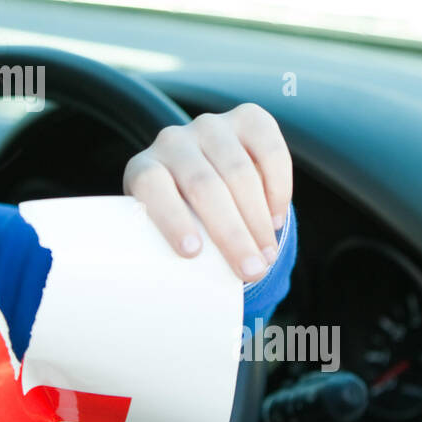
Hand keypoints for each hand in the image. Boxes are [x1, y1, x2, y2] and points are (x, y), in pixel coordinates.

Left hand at [122, 103, 292, 281]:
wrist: (202, 179)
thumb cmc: (183, 220)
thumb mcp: (165, 232)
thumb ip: (169, 250)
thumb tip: (188, 302)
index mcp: (144, 169)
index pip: (151, 186)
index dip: (171, 217)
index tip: (192, 253)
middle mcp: (173, 141)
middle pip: (203, 185)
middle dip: (232, 233)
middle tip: (252, 271)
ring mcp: (210, 127)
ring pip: (238, 171)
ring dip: (258, 218)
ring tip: (268, 253)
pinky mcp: (248, 119)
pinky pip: (269, 149)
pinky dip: (278, 187)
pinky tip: (276, 217)